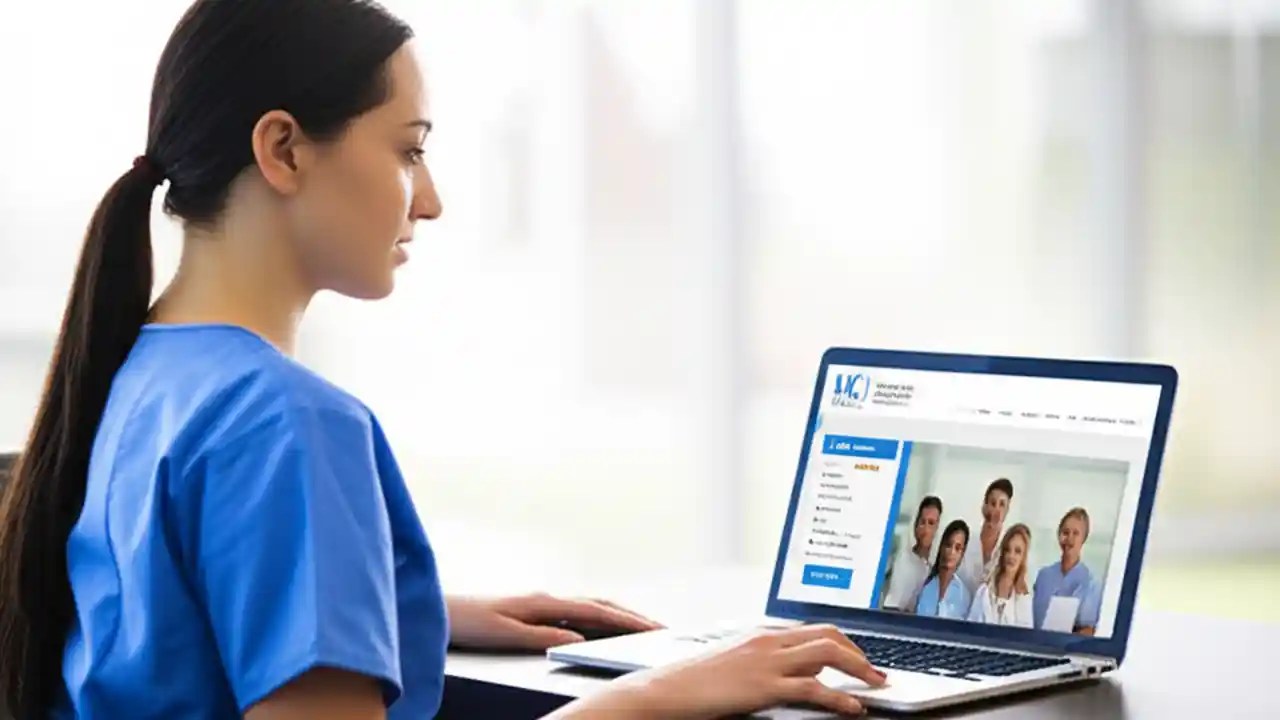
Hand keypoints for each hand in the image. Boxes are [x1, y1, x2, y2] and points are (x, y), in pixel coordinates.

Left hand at [447, 593, 662, 650]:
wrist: (440, 609)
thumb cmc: (469, 621)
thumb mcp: (506, 633)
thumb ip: (543, 636)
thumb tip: (580, 638)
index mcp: (545, 601)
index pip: (597, 610)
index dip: (629, 620)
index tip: (655, 629)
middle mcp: (548, 598)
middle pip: (601, 604)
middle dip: (633, 616)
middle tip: (662, 629)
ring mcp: (543, 602)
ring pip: (592, 607)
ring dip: (619, 616)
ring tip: (643, 628)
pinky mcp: (536, 610)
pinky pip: (578, 613)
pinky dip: (600, 620)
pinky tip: (605, 629)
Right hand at [548, 625, 885, 718]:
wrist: (664, 690)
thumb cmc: (691, 682)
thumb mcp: (730, 664)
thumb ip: (757, 664)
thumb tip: (781, 674)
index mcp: (760, 635)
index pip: (813, 629)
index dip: (843, 643)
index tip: (859, 657)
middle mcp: (767, 641)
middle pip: (829, 634)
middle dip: (859, 652)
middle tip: (876, 672)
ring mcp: (767, 662)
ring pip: (829, 653)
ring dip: (860, 669)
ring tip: (877, 685)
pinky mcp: (763, 686)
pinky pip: (813, 688)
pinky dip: (840, 698)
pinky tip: (853, 708)